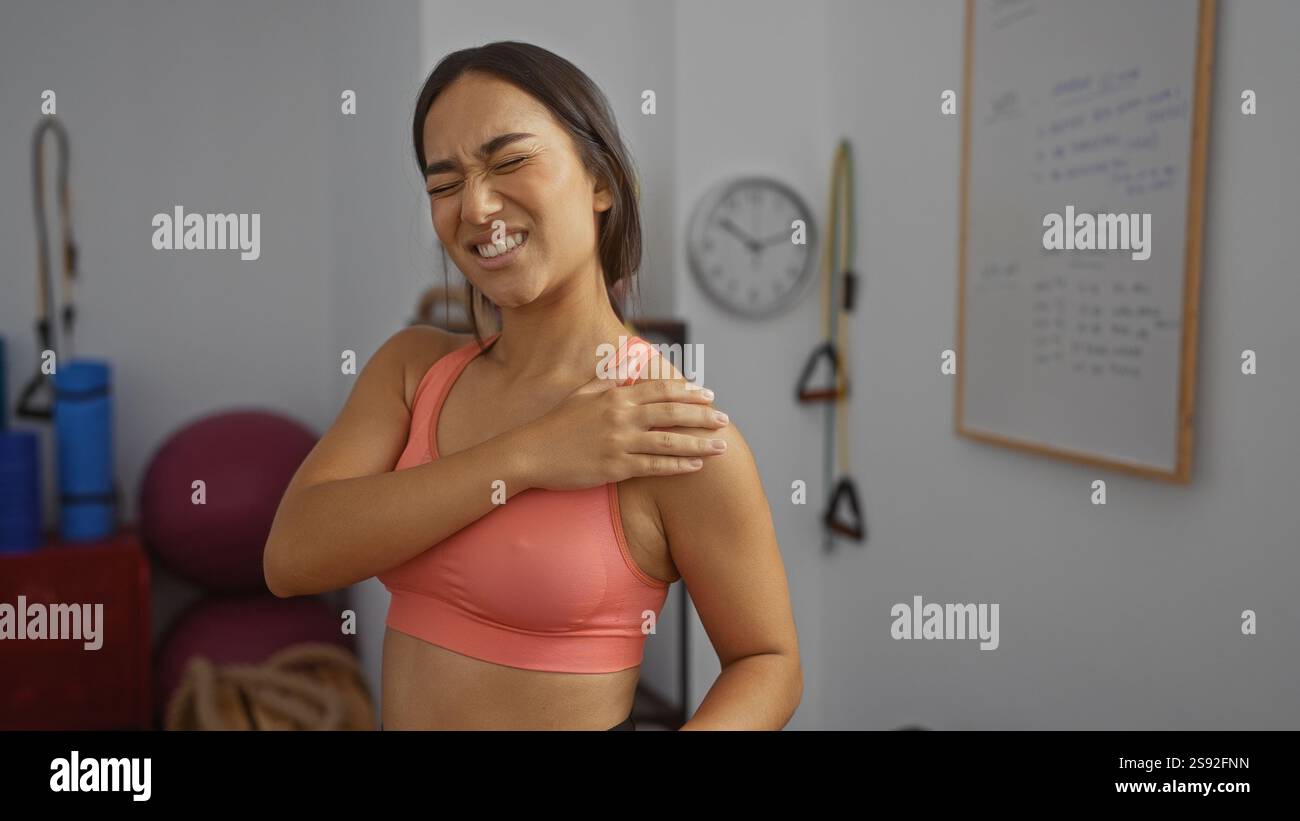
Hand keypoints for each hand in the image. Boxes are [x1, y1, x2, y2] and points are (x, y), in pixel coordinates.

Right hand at [515, 376, 729, 490]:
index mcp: (615, 396)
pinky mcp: (616, 467)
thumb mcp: (583, 393)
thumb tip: (629, 362)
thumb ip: (610, 379)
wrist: (530, 452)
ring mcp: (620, 442)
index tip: (707, 395)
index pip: (660, 390)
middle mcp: (621, 416)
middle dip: (702, 415)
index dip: (687, 392)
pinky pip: (654, 466)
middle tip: (724, 419)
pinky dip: (678, 466)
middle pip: (672, 413)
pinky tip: (696, 467)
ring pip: (669, 441)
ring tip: (720, 446)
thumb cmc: (557, 424)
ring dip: (699, 443)